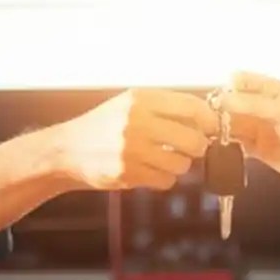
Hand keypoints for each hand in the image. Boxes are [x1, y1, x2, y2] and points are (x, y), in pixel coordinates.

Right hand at [54, 89, 217, 190]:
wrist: (67, 149)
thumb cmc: (103, 126)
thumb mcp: (129, 103)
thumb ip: (163, 107)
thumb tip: (206, 115)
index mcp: (140, 99)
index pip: (191, 106)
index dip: (209, 119)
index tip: (212, 127)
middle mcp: (137, 121)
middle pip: (193, 139)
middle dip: (198, 146)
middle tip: (190, 147)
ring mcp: (131, 149)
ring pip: (182, 163)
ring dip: (179, 164)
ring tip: (164, 158)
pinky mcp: (127, 173)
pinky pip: (166, 180)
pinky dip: (164, 178)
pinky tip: (151, 170)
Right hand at [216, 71, 279, 190]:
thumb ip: (250, 104)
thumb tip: (221, 99)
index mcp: (273, 89)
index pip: (243, 80)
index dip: (228, 86)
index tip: (216, 98)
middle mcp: (264, 106)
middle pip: (233, 102)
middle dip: (220, 108)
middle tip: (208, 117)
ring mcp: (259, 127)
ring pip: (232, 122)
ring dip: (221, 126)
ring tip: (210, 132)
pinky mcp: (255, 147)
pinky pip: (235, 141)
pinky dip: (226, 143)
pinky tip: (218, 145)